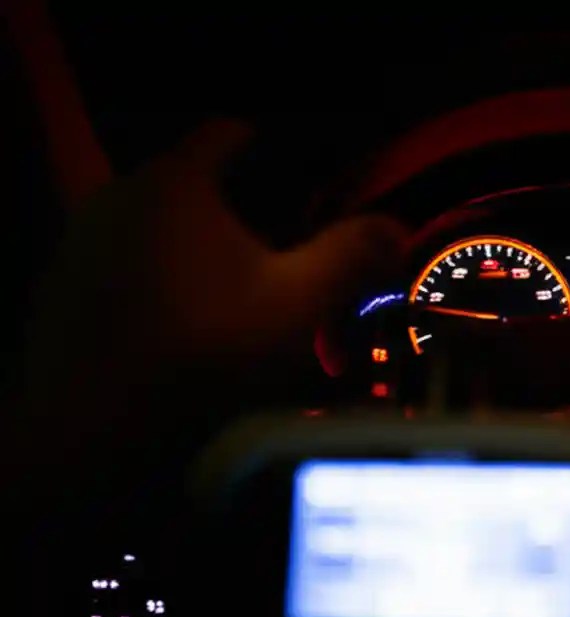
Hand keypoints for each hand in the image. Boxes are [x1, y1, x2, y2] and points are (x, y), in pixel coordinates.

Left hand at [18, 121, 404, 466]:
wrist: (85, 425)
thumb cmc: (199, 351)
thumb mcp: (294, 305)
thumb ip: (349, 256)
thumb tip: (398, 226)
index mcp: (177, 181)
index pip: (229, 132)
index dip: (277, 148)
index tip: (311, 179)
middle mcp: (121, 193)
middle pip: (195, 180)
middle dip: (244, 207)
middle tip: (287, 249)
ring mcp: (84, 239)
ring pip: (161, 224)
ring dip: (201, 246)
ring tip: (243, 291)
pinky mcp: (65, 284)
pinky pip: (130, 261)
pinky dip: (164, 277)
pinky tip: (189, 323)